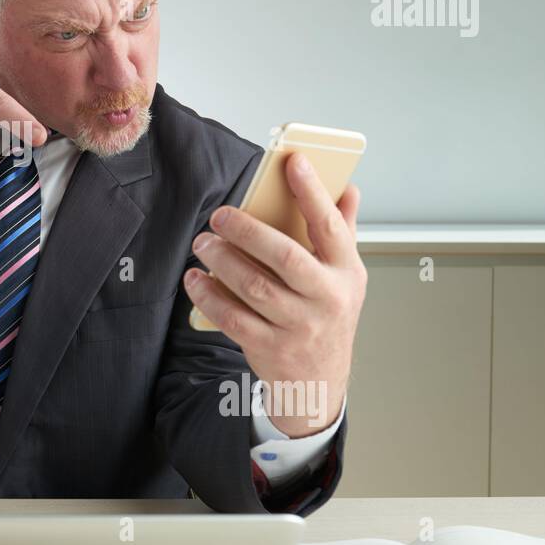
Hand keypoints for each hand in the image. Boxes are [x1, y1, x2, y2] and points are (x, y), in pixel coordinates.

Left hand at [182, 152, 365, 436]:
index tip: (292, 161)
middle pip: (285, 257)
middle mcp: (325, 298)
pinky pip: (232, 317)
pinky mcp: (269, 347)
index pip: (331, 226)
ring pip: (254, 287)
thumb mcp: (346, 276)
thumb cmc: (328, 317)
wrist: (319, 383)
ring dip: (222, 260)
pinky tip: (195, 278)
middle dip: (247, 231)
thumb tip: (348, 189)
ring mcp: (298, 326)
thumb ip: (343, 231)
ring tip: (203, 243)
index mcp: (346, 273)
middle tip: (219, 215)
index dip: (312, 192)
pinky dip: (209, 295)